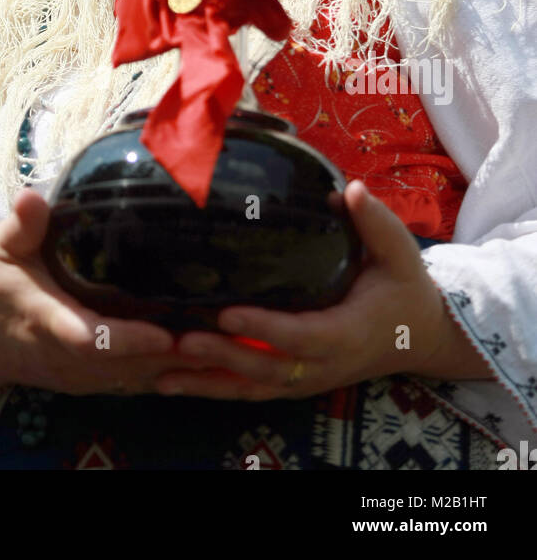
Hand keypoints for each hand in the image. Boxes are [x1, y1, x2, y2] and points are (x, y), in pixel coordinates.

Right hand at [0, 189, 207, 414]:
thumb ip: (22, 225)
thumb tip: (34, 195)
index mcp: (43, 318)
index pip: (87, 337)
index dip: (125, 340)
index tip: (162, 332)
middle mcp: (64, 356)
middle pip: (124, 366)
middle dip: (170, 354)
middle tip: (218, 334)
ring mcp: (76, 376)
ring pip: (133, 380)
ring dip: (175, 368)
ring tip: (222, 344)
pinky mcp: (86, 382)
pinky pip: (130, 384)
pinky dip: (164, 374)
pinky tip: (200, 358)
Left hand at [154, 180, 459, 400]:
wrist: (419, 336)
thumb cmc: (403, 287)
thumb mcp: (400, 253)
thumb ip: (376, 223)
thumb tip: (352, 190)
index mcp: (346, 332)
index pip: (301, 335)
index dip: (264, 328)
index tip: (227, 315)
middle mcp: (323, 364)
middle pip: (268, 368)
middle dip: (223, 358)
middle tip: (182, 340)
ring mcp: (307, 379)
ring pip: (253, 387)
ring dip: (208, 382)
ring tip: (162, 372)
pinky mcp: (293, 382)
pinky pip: (250, 390)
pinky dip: (212, 389)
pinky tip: (172, 382)